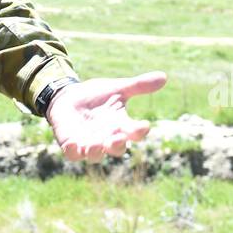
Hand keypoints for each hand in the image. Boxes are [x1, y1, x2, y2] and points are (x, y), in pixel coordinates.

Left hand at [46, 71, 167, 162]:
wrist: (68, 97)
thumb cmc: (96, 96)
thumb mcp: (118, 88)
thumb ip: (139, 86)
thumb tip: (164, 76)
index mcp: (121, 126)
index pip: (134, 132)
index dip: (139, 130)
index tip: (144, 126)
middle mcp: (107, 138)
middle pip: (117, 148)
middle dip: (117, 145)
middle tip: (118, 138)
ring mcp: (88, 143)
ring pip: (95, 155)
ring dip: (95, 152)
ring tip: (95, 144)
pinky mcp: (70, 144)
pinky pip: (72, 154)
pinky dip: (72, 151)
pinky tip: (71, 144)